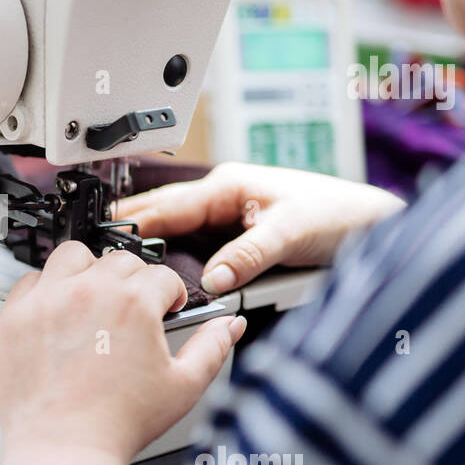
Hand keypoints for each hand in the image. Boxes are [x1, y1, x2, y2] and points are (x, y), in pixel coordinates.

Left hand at [0, 242, 245, 464]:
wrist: (63, 448)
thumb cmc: (118, 424)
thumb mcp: (183, 387)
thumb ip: (212, 348)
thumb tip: (231, 326)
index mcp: (133, 303)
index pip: (162, 276)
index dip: (171, 295)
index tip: (166, 309)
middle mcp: (89, 292)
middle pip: (121, 261)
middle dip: (135, 281)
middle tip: (133, 311)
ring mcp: (48, 300)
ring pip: (73, 256)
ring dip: (89, 270)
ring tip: (94, 299)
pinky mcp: (16, 315)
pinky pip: (32, 280)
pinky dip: (47, 290)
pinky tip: (57, 312)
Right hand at [117, 163, 405, 293]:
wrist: (374, 221)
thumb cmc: (340, 212)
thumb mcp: (290, 233)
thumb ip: (248, 255)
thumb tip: (213, 279)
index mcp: (229, 185)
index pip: (169, 206)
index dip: (135, 222)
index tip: (103, 237)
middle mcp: (225, 195)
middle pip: (164, 211)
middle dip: (130, 224)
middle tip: (91, 244)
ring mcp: (229, 213)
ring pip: (176, 226)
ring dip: (149, 237)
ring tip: (115, 257)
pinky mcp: (238, 232)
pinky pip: (194, 241)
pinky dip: (172, 250)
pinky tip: (158, 265)